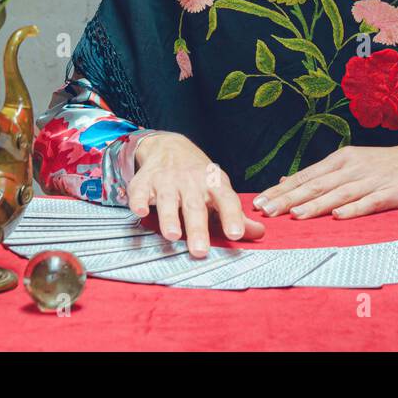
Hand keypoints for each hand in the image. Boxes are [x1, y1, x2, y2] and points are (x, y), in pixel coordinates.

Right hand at [128, 131, 265, 257]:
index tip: (236, 235)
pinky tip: (138, 212)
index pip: (226, 200)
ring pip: (168, 200)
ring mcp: (166, 180)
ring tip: (172, 235)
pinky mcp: (145, 181)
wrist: (169, 146)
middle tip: (200, 251)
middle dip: (197, 228)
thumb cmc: (199, 176)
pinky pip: (139, 191)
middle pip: (194, 206)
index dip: (232, 216)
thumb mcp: (219, 190)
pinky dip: (137, 201)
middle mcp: (190, 181)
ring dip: (169, 217)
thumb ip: (235, 214)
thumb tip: (259, 234)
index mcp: (213, 184)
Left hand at [250, 140, 397, 219]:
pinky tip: (338, 216)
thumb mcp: (349, 163)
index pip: (305, 176)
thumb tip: (285, 181)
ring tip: (294, 216)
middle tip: (265, 210)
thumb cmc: (384, 165)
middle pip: (316, 185)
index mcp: (341, 160)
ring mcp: (371, 180)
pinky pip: (369, 202)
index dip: (281, 189)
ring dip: (315, 205)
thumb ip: (319, 175)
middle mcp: (352, 168)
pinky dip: (353, 209)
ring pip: (338, 194)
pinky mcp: (391, 193)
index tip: (258, 201)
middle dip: (289, 198)